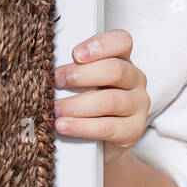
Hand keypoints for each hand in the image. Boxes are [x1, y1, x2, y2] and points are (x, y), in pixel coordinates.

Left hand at [54, 28, 149, 164]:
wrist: (100, 145)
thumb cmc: (88, 106)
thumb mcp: (85, 82)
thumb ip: (76, 70)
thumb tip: (48, 66)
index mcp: (124, 60)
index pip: (122, 41)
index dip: (100, 45)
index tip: (75, 54)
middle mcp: (135, 79)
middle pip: (115, 70)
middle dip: (82, 75)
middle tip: (57, 81)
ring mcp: (138, 105)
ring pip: (109, 100)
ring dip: (77, 105)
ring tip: (55, 109)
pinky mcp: (133, 130)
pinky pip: (107, 127)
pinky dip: (82, 126)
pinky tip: (64, 125)